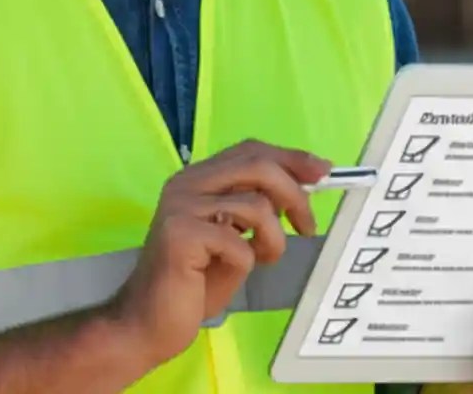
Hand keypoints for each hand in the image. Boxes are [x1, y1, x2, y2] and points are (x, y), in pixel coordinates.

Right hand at [105, 140, 330, 367]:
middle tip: (308, 226)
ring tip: (263, 258)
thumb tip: (301, 186)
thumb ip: (257, 208)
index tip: (322, 171)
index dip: (289, 158)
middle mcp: (186, 184)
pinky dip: (249, 261)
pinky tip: (230, 271)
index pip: (249, 150)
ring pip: (256, 205)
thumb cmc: (194, 284)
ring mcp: (180, 207)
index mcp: (197, 179)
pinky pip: (240, 243)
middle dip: (294, 194)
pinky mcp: (180, 235)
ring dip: (274, 239)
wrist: (150, 321)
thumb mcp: (235, 237)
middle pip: (257, 165)